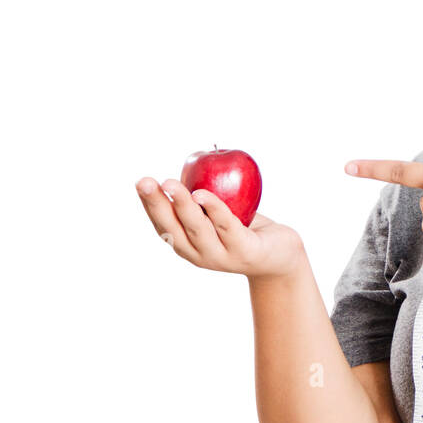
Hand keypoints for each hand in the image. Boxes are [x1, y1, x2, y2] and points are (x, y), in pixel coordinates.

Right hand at [136, 177, 304, 279]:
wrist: (282, 257)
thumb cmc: (247, 230)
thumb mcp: (221, 214)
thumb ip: (204, 200)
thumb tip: (191, 165)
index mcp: (189, 246)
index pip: (163, 225)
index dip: (150, 205)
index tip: (140, 183)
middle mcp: (200, 254)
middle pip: (174, 227)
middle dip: (157, 203)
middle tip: (145, 181)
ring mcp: (222, 256)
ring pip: (197, 227)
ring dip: (182, 204)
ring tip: (170, 184)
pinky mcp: (245, 252)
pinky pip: (227, 226)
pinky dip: (214, 209)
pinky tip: (202, 194)